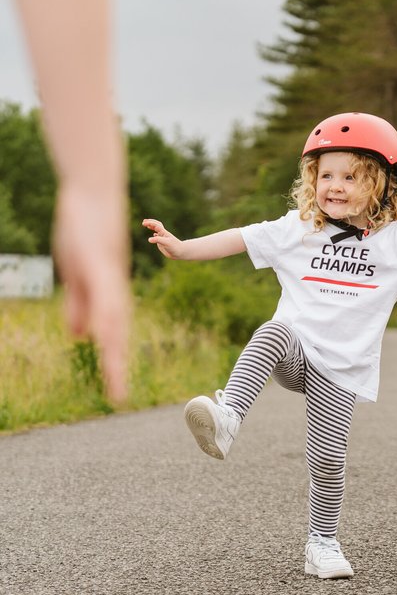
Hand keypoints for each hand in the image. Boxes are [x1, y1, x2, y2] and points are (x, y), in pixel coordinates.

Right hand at [54, 185, 129, 403]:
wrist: (92, 195)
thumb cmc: (85, 232)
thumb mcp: (79, 275)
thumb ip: (81, 305)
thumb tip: (80, 336)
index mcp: (108, 296)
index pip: (113, 334)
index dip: (114, 362)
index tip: (116, 392)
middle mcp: (114, 290)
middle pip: (118, 333)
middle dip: (117, 365)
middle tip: (119, 399)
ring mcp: (109, 277)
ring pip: (114, 318)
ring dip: (114, 347)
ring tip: (114, 375)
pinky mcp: (101, 262)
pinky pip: (104, 292)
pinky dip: (104, 313)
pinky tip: (103, 332)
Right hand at [142, 218, 183, 258]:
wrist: (180, 252)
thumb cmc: (174, 247)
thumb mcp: (166, 243)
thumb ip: (158, 240)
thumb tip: (149, 239)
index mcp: (164, 232)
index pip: (156, 225)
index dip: (150, 223)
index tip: (144, 224)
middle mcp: (163, 234)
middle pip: (157, 225)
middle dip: (150, 222)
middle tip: (143, 222)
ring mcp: (163, 238)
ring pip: (157, 230)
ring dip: (152, 227)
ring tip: (146, 225)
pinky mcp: (163, 243)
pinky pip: (158, 237)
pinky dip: (155, 235)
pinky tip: (154, 234)